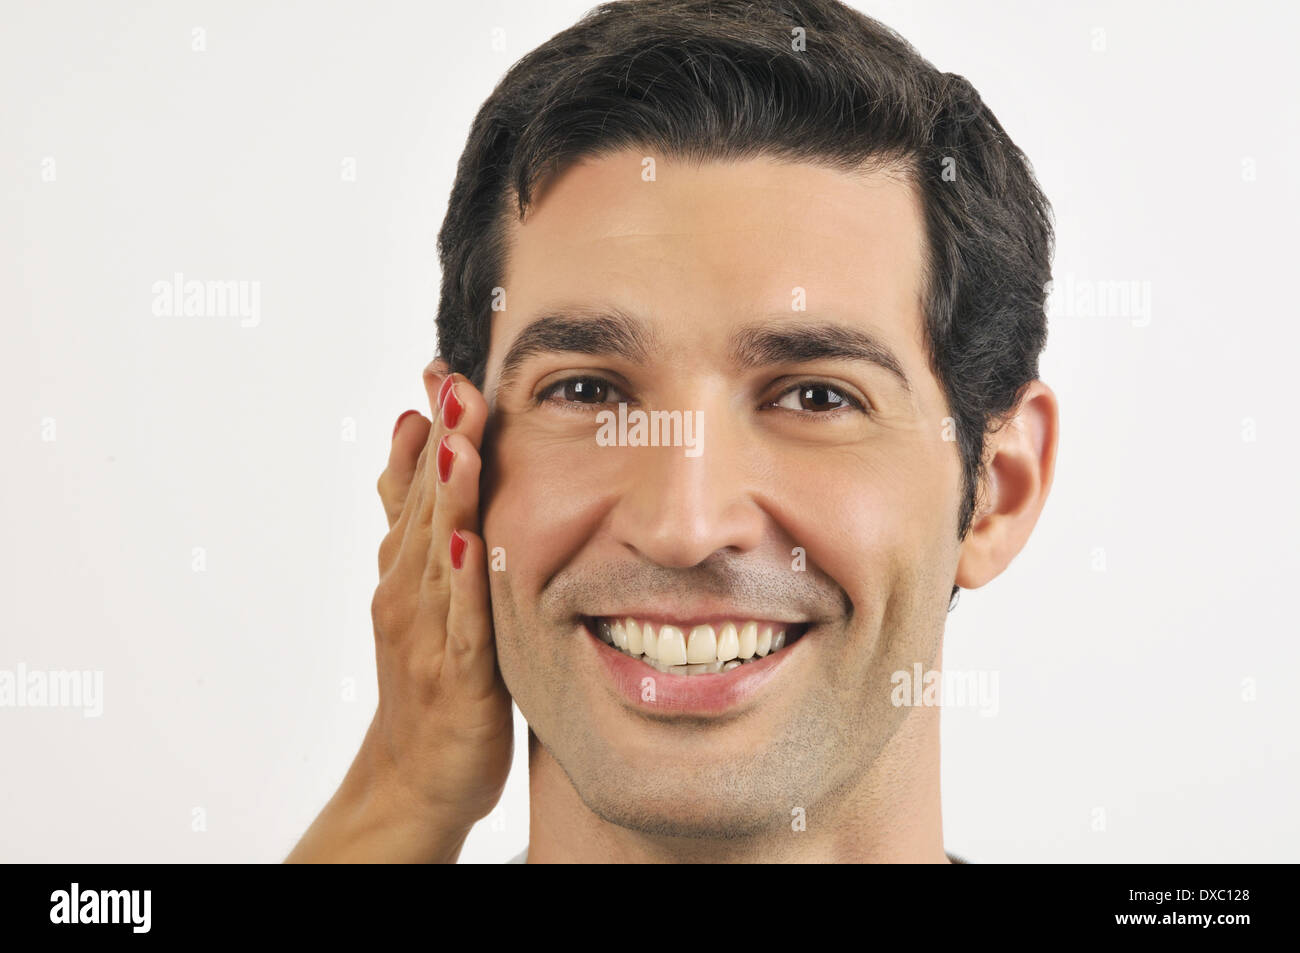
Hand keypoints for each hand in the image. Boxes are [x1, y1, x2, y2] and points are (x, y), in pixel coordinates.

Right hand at [287, 360, 511, 862]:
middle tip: (451, 378)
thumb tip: (418, 440)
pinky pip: (459, 624)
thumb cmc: (430, 673)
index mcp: (407, 565)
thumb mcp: (425, 589)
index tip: (441, 369)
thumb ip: (419, 520)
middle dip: (440, 440)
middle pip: (423, 504)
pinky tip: (465, 546)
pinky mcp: (453, 676)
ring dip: (444, 495)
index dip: (430, 427)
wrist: (415, 773)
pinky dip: (459, 584)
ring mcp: (425, 632)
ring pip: (435, 552)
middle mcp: (407, 589)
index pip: (417, 484)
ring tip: (457, 439)